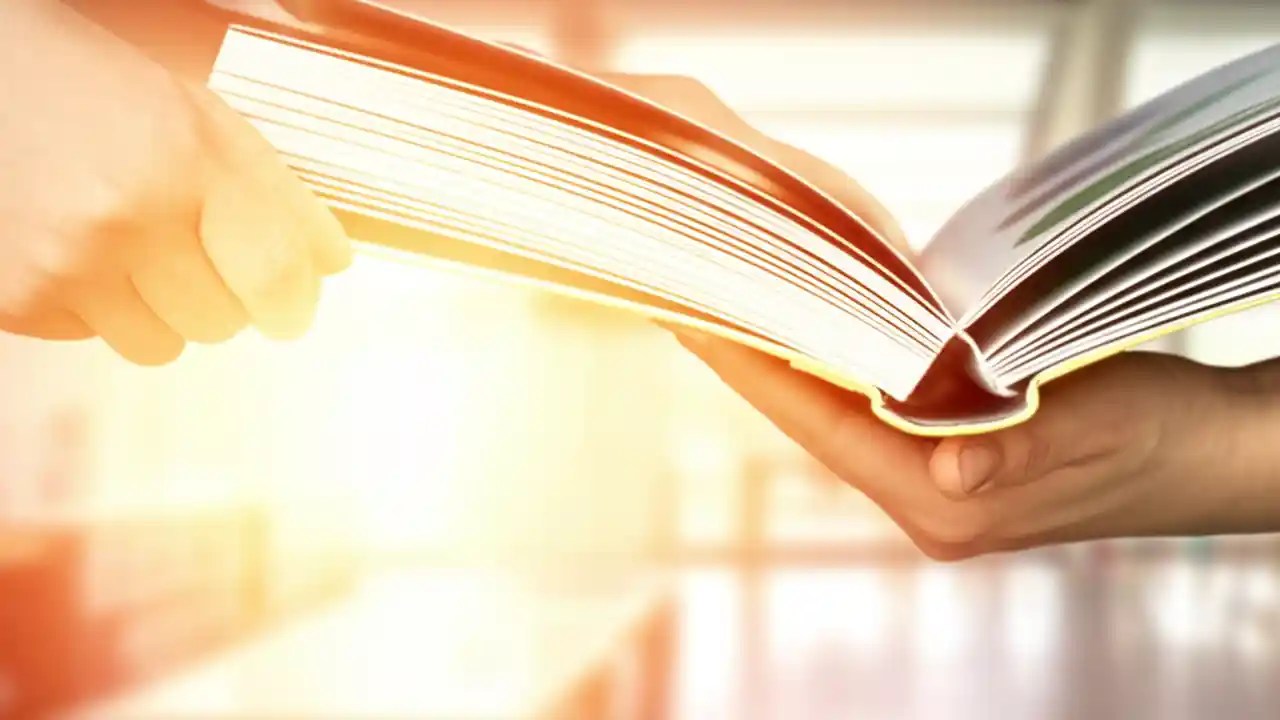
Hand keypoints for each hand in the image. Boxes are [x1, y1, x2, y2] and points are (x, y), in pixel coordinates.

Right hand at [0, 1, 351, 363]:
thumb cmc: (93, 90)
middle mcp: (127, 215)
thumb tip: (331, 264)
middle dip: (223, 296)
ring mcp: (66, 263)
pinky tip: (75, 248)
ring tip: (129, 245)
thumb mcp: (197, 116)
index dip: (294, 302)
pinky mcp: (18, 298)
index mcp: (186, 155)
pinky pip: (96, 340)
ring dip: (162, 311)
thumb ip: (275, 190)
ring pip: (164, 345)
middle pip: (224, 322)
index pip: (276, 275)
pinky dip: (98, 308)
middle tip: (189, 246)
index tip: (292, 306)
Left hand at [612, 72, 1279, 558]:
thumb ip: (1021, 448)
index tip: (695, 319)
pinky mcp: (959, 468)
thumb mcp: (1099, 426)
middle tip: (699, 299)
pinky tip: (823, 337)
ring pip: (842, 421)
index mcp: (949, 501)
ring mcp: (942, 489)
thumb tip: (952, 461)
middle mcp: (931, 504)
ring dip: (795, 367)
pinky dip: (843, 375)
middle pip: (818, 426)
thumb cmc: (1162, 436)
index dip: (756, 370)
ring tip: (741, 310)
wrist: (1211, 456)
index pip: (823, 426)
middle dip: (759, 364)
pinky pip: (875, 419)